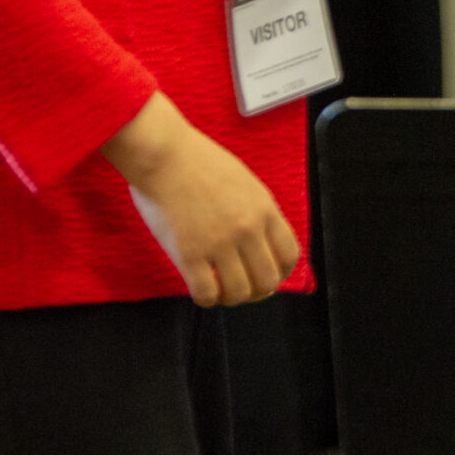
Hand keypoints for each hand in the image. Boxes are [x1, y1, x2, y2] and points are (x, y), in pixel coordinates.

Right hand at [101, 93, 300, 305]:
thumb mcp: (245, 183)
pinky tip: (201, 289)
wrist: (165, 155)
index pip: (289, 254)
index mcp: (264, 210)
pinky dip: (207, 299)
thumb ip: (256, 212)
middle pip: (267, 280)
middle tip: (243, 289)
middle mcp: (247, 230)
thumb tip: (260, 241)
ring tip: (220, 289)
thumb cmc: (200, 162)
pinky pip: (206, 294)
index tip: (270, 277)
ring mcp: (219, 244)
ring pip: (239, 293)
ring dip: (231, 297)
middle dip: (258, 292)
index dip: (281, 273)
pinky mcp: (189, 255)